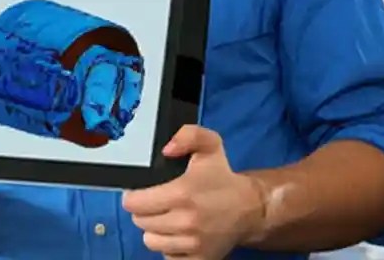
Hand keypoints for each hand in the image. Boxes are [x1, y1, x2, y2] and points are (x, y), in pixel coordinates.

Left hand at [122, 125, 266, 259]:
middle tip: (157, 205)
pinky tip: (178, 235)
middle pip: (140, 222)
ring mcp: (193, 243)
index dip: (133, 197)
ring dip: (156, 231)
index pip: (134, 203)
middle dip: (144, 212)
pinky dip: (170, 249)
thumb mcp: (209, 145)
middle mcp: (185, 222)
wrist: (251, 208)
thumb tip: (166, 149)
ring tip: (168, 220)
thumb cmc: (223, 179)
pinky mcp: (200, 259)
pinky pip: (168, 258)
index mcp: (182, 194)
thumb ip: (187, 136)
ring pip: (151, 242)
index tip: (138, 194)